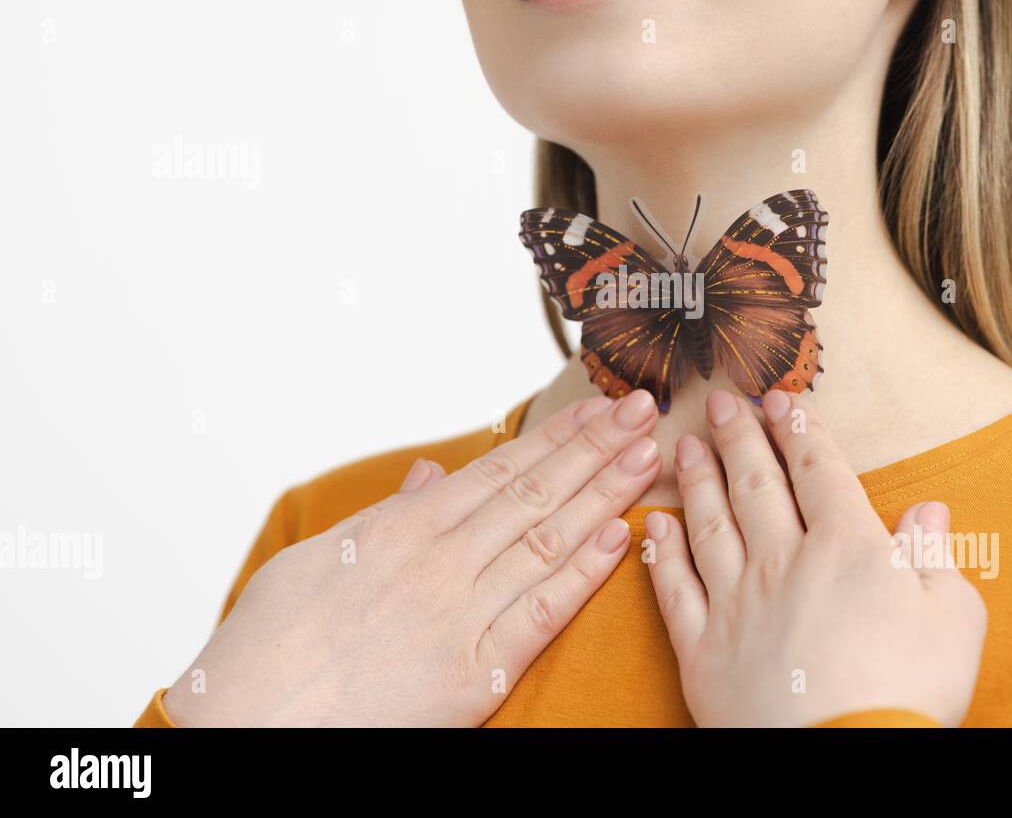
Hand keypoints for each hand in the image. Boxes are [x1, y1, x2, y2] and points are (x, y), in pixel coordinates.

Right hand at [162, 390, 662, 726]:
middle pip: (535, 493)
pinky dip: (584, 575)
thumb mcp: (318, 556)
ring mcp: (460, 616)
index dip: (556, 437)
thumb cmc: (271, 643)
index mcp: (400, 528)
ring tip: (646, 460)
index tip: (596, 409)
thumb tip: (431, 475)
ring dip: (604, 497)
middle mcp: (438, 563)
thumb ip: (388, 512)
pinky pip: (541, 615)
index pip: (499, 469)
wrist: (246, 721)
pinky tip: (620, 539)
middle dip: (595, 450)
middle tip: (643, 413)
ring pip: (549, 542)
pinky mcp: (474, 674)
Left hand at [646, 389, 986, 727]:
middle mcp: (783, 562)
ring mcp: (735, 603)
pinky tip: (653, 525)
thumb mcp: (954, 619)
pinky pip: (674, 588)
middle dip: (737, 436)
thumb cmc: (908, 695)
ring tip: (685, 444)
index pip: (819, 469)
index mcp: (846, 547)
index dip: (799, 429)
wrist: (841, 763)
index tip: (782, 399)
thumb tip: (929, 511)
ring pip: (708, 523)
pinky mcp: (702, 649)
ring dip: (696, 478)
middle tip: (720, 400)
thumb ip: (933, 557)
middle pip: (755, 484)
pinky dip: (661, 552)